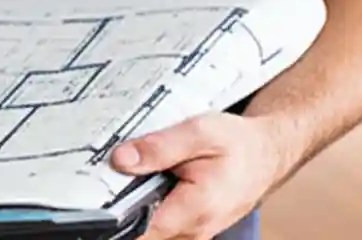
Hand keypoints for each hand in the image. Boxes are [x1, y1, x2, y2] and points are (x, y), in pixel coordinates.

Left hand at [110, 113, 291, 239]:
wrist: (266, 155)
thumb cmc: (239, 144)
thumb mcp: (200, 131)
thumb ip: (160, 147)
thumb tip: (120, 161)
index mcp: (194, 209)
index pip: (137, 228)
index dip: (111, 213)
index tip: (95, 192)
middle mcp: (192, 232)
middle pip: (138, 232)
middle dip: (120, 206)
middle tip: (111, 175)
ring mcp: (190, 236)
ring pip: (147, 232)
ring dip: (134, 209)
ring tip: (133, 177)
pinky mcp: (188, 233)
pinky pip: (158, 229)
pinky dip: (147, 210)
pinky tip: (148, 186)